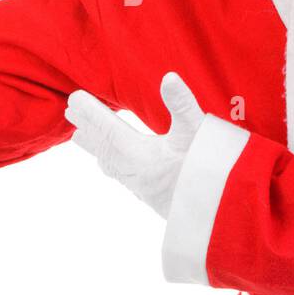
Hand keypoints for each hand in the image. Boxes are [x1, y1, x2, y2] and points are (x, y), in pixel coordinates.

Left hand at [64, 72, 203, 217]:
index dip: (91, 113)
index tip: (73, 99)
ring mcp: (143, 188)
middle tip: (70, 113)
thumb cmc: (214, 172)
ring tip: (81, 138)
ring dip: (96, 148)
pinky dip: (111, 165)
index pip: (109, 130)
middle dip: (88, 128)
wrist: (224, 216)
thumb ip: (183, 104)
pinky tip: (113, 168)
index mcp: (141, 156)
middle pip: (105, 147)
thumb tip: (169, 78)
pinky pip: (122, 177)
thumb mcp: (200, 133)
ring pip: (111, 164)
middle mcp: (136, 173)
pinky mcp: (154, 198)